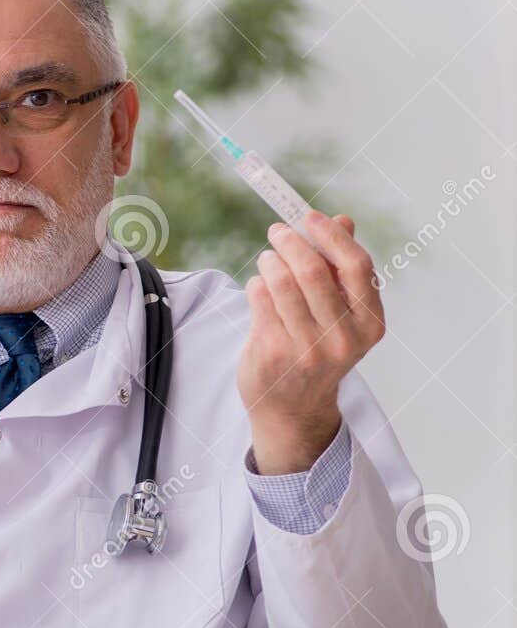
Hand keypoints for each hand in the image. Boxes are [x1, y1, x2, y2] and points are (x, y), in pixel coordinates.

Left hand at [237, 211, 384, 474]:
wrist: (294, 409)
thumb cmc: (319, 350)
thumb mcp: (342, 315)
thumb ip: (343, 269)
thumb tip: (343, 220)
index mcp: (369, 324)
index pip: (357, 266)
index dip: (331, 236)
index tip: (310, 217)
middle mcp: (342, 339)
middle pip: (312, 270)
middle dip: (290, 241)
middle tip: (277, 231)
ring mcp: (306, 348)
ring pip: (281, 281)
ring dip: (270, 261)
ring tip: (268, 261)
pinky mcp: (273, 352)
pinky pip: (260, 297)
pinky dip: (257, 284)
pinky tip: (261, 288)